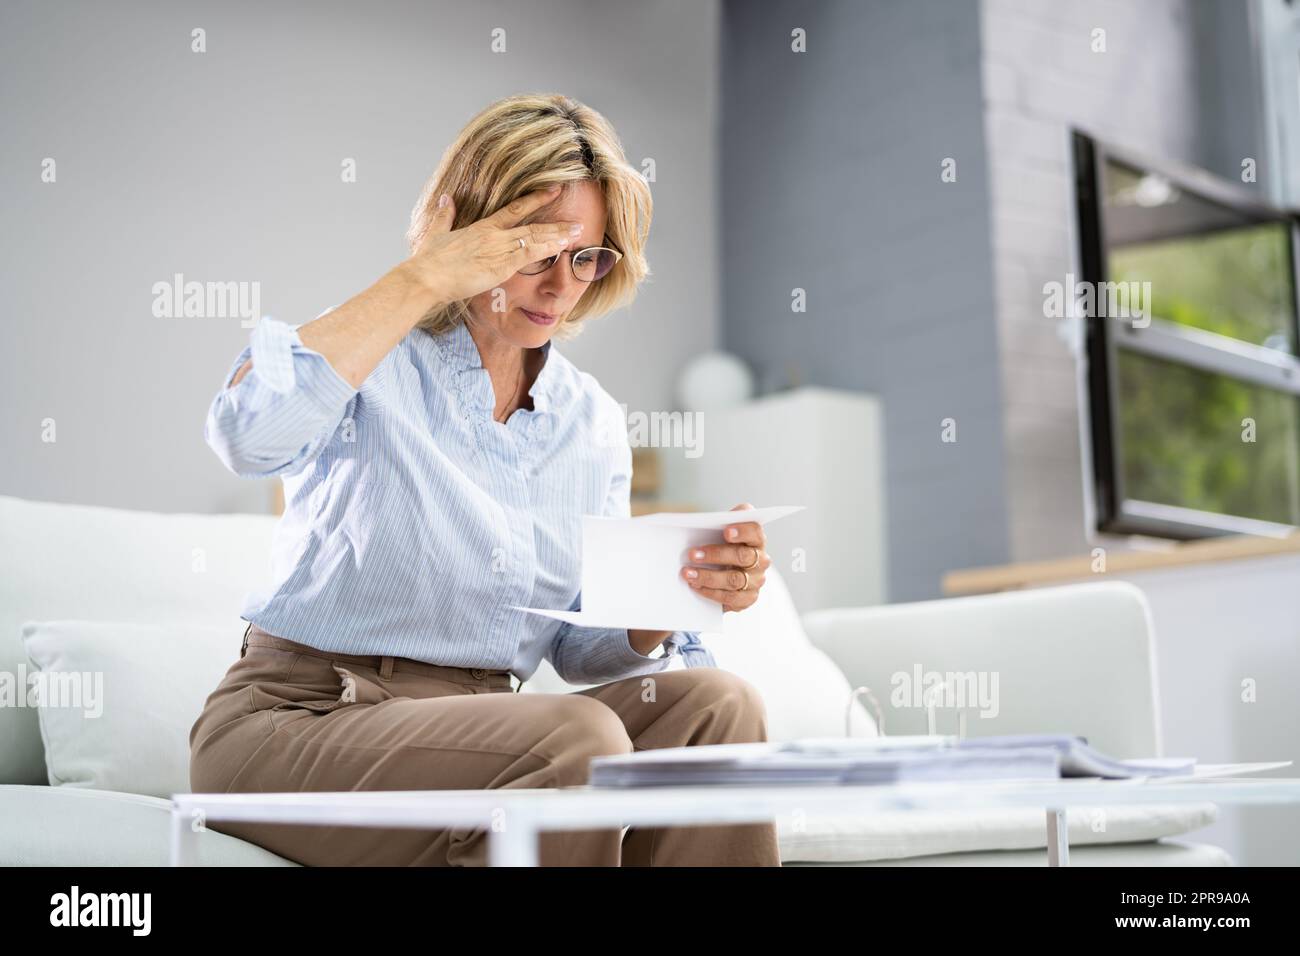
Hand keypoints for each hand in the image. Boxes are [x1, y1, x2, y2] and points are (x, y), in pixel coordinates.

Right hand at [406, 184, 584, 302]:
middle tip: (577, 221)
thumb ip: (444, 216)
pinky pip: (529, 255)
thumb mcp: (436, 233)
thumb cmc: (429, 261)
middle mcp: (494, 235)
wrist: (426, 277)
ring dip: (558, 237)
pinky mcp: (501, 266)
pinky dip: (547, 250)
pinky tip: (562, 248)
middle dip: (556, 223)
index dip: (535, 199)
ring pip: (535, 239)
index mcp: (482, 228)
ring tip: (578, 233)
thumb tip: (446, 198)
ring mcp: (499, 249)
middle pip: (532, 225)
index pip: (514, 209)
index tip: (553, 191)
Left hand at [680, 503, 769, 612]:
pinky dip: (711, 593)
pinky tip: (696, 586)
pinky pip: (731, 597)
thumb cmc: (721, 545)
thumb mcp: (721, 530)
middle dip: (716, 555)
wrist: (723, 571)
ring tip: (688, 573)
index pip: (755, 532)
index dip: (743, 531)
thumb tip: (705, 520)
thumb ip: (721, 520)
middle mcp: (760, 560)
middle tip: (692, 554)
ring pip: (735, 580)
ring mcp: (756, 580)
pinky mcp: (748, 598)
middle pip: (743, 557)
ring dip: (708, 577)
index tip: (726, 531)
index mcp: (756, 539)